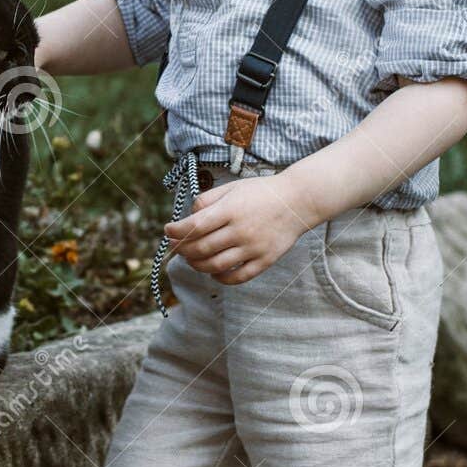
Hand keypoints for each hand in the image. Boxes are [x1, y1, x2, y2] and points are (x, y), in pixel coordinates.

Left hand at [162, 173, 320, 284]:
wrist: (298, 200)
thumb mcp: (232, 188)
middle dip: (182, 249)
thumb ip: (207, 200)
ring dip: (196, 265)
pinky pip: (237, 277)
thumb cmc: (261, 192)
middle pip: (201, 248)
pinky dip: (220, 278)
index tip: (168, 230)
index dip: (176, 231)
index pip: (195, 226)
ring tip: (191, 259)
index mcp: (231, 210)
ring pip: (215, 265)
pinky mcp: (265, 260)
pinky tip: (212, 271)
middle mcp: (241, 230)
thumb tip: (187, 217)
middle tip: (176, 246)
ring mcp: (253, 247)